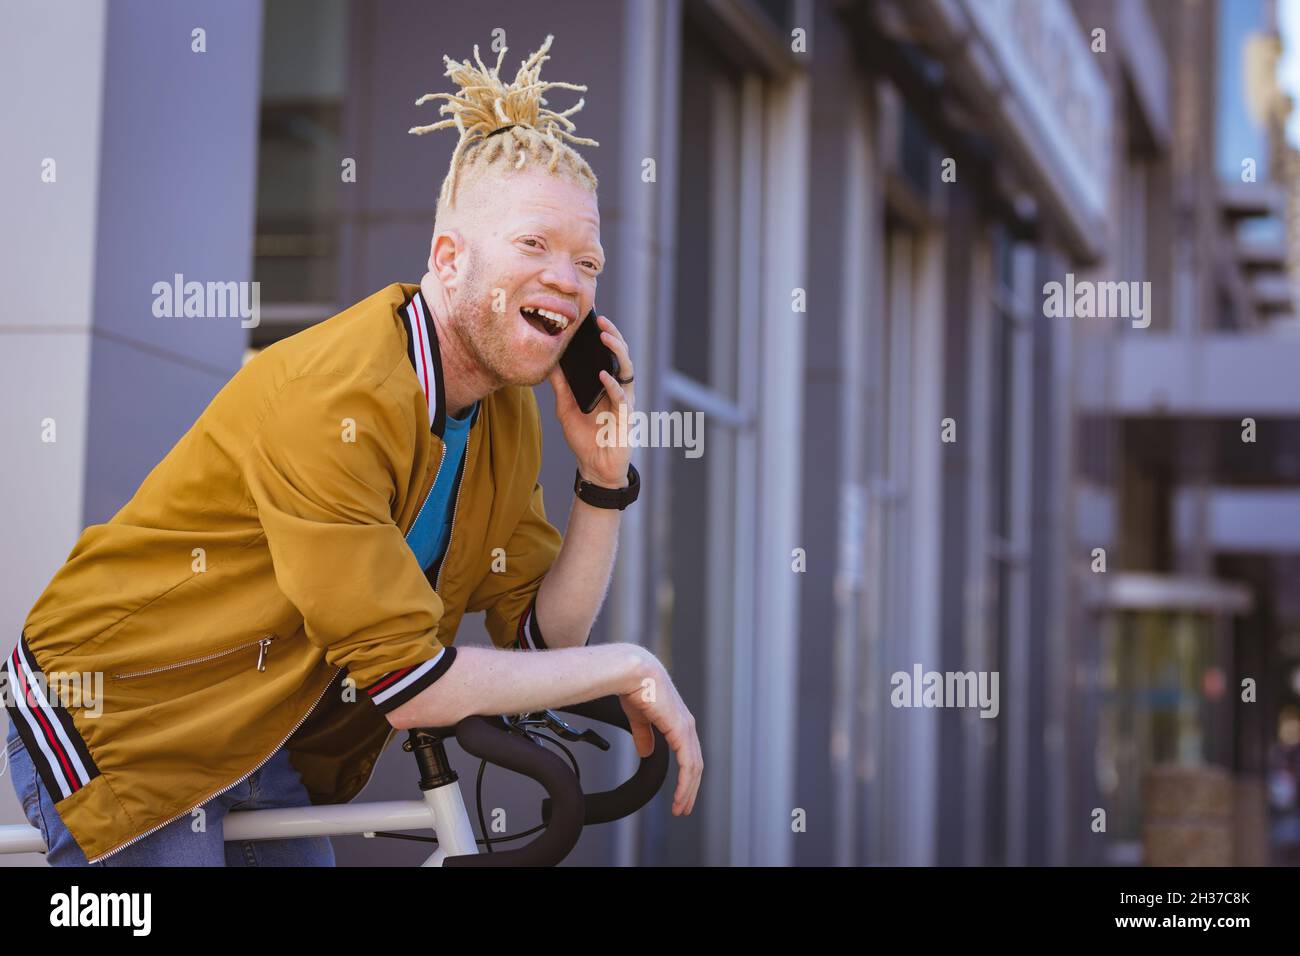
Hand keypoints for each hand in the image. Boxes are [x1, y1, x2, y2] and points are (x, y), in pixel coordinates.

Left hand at [547, 315, 634, 487]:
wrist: (594, 467)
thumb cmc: (584, 438)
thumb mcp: (565, 407)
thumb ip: (561, 386)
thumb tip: (549, 362)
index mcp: (606, 385)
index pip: (608, 355)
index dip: (603, 336)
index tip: (592, 318)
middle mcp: (619, 390)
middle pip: (621, 356)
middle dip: (613, 336)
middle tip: (601, 321)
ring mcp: (624, 403)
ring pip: (626, 371)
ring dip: (617, 352)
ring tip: (605, 338)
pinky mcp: (625, 418)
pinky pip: (621, 398)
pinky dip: (612, 385)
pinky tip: (603, 375)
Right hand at [618, 651, 701, 816]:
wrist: (633, 672)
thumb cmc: (634, 688)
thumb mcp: (639, 717)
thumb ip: (644, 735)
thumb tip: (646, 752)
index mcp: (678, 721)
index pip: (688, 754)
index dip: (685, 776)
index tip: (678, 793)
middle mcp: (686, 725)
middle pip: (695, 764)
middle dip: (690, 788)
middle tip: (683, 807)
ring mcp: (686, 728)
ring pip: (694, 767)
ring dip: (688, 790)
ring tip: (681, 808)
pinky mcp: (681, 731)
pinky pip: (688, 764)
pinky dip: (686, 783)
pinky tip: (680, 796)